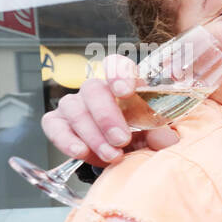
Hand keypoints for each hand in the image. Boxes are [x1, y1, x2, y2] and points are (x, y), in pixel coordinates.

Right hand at [39, 54, 179, 166]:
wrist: (120, 154)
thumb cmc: (139, 137)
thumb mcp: (154, 136)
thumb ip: (161, 134)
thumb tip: (167, 137)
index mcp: (123, 85)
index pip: (116, 65)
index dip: (118, 74)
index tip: (125, 91)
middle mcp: (96, 91)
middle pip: (93, 89)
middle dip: (107, 117)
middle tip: (122, 140)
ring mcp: (75, 104)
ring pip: (75, 109)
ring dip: (93, 135)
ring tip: (111, 155)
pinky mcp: (57, 122)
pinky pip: (54, 125)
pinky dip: (65, 139)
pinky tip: (80, 151)